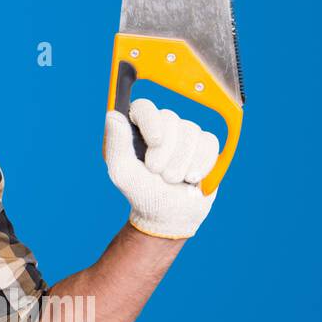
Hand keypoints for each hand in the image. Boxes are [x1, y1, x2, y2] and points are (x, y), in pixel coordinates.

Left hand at [103, 97, 220, 239]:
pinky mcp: (205, 144)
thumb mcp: (123, 172)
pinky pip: (209, 142)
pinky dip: (201, 163)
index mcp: (136, 128)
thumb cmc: (141, 191)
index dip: (151, 120)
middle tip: (158, 173)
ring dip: (182, 161)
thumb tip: (112, 115)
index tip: (154, 141)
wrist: (169, 214)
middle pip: (170, 118)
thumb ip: (116, 144)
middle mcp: (161, 125)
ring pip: (191, 131)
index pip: (144, 106)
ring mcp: (184, 133)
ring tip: (173, 179)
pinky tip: (192, 178)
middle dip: (166, 151)